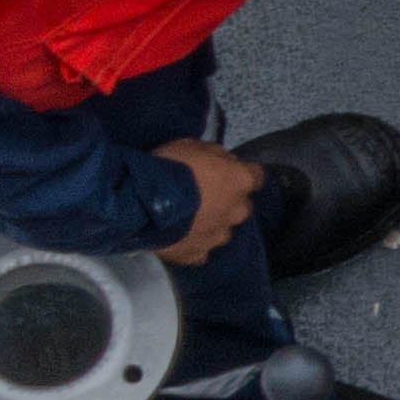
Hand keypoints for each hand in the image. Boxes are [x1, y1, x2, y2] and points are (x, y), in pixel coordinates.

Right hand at [150, 140, 261, 265]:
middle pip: (241, 206)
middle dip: (227, 201)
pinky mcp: (197, 254)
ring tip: (187, 219)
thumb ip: (213, 154)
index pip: (256, 176)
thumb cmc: (170, 166)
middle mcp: (237, 211)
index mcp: (240, 181)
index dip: (241, 173)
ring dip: (211, 224)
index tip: (227, 172)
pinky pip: (200, 250)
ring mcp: (218, 236)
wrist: (144, 201)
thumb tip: (221, 160)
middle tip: (204, 196)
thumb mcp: (191, 145)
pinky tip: (178, 237)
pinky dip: (192, 244)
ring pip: (222, 230)